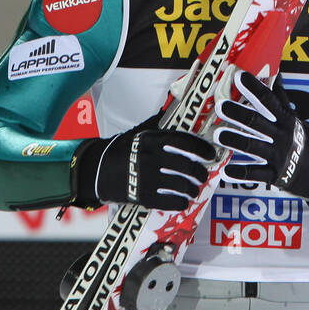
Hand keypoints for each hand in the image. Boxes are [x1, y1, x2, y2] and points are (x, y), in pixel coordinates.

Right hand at [70, 120, 215, 209]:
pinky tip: (184, 200)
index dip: (202, 149)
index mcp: (152, 140)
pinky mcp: (143, 197)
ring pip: (181, 185)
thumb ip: (158, 125)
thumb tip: (174, 107)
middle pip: (187, 166)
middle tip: (203, 175)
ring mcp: (147, 178)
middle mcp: (151, 158)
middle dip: (200, 172)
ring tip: (194, 189)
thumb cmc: (121, 150)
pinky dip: (181, 202)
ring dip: (192, 188)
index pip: (185, 142)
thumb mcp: (139, 133)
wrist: (97, 170)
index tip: (211, 154)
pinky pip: (169, 202)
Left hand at [215, 71, 308, 200]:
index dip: (253, 88)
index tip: (239, 76)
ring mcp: (277, 155)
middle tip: (221, 106)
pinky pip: (255, 174)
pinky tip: (226, 171)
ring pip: (253, 147)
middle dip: (239, 114)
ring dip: (235, 140)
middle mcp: (281, 135)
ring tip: (218, 135)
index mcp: (285, 118)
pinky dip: (240, 173)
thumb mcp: (291, 116)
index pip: (268, 100)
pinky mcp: (273, 174)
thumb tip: (274, 72)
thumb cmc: (297, 137)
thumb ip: (279, 97)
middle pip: (257, 122)